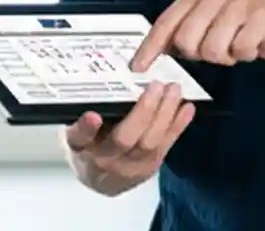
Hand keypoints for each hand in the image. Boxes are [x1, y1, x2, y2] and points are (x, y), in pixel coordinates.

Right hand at [63, 81, 194, 197]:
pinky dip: (179, 124)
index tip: (93, 115)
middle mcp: (109, 161)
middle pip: (126, 139)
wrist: (102, 180)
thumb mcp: (76, 137)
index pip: (83, 139)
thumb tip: (92, 112)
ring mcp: (134, 167)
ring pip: (152, 142)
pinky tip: (188, 107)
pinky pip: (167, 145)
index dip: (87, 129)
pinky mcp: (153, 166)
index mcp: (85, 149)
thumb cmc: (89, 149)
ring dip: (166, 114)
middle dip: (144, 111)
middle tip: (155, 84)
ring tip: (174, 90)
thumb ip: (82, 126)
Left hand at [130, 0, 264, 71]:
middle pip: (187, 41)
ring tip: (235, 46)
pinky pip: (240, 50)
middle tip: (216, 49)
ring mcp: (239, 4)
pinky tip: (252, 44)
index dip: (150, 48)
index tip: (138, 67)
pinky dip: (246, 54)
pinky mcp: (261, 17)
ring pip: (213, 50)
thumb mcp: (204, 25)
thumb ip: (178, 35)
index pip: (166, 24)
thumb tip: (146, 57)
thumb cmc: (237, 27)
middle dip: (199, 54)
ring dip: (225, 57)